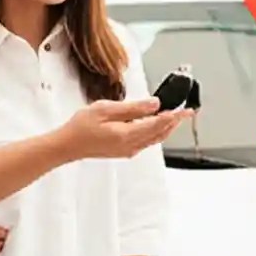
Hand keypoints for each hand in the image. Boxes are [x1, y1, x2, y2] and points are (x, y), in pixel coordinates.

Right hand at [58, 98, 190, 159]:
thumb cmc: (81, 126)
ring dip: (166, 128)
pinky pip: (146, 142)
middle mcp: (132, 146)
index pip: (159, 124)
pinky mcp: (124, 151)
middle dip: (174, 122)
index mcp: (128, 134)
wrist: (68, 145)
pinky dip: (155, 132)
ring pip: (155, 139)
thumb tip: (154, 104)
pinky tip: (155, 124)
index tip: (187, 110)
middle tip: (186, 111)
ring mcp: (128, 150)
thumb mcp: (106, 109)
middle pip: (160, 133)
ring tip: (175, 116)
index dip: (175, 116)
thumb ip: (133, 108)